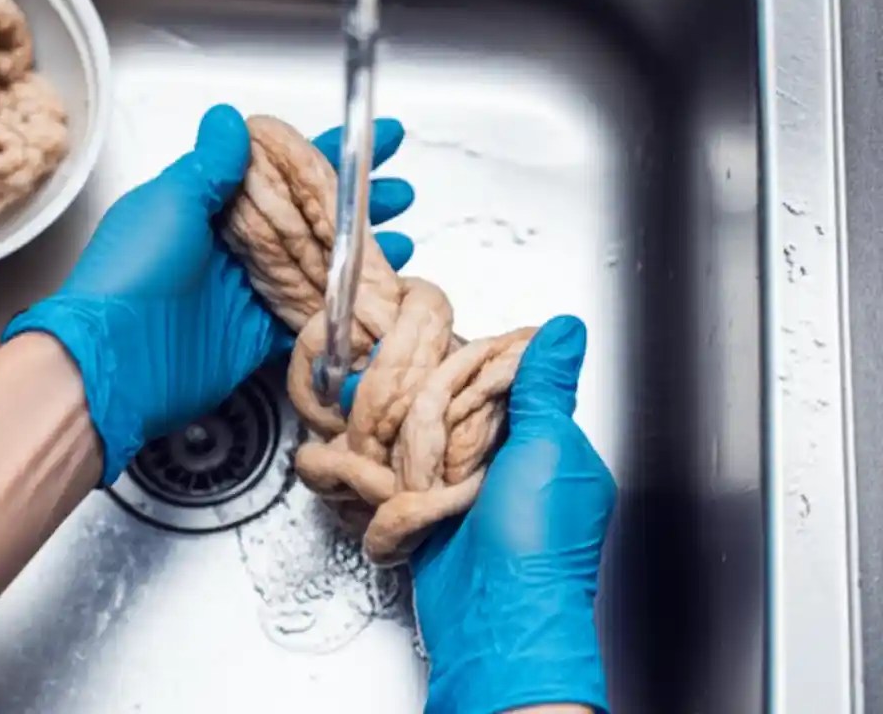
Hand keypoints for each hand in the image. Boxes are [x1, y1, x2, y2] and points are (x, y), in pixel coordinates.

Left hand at [3, 104, 415, 483]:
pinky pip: (306, 314)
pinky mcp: (254, 336)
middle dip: (355, 203)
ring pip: (314, 263)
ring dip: (358, 251)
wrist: (115, 362)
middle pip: (305, 216)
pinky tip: (374, 292)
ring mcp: (243, 292)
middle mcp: (228, 245)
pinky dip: (341, 303)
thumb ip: (210, 166)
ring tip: (402, 239)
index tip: (373, 140)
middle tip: (398, 192)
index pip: (277, 168)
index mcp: (205, 205)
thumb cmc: (131, 276)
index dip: (326, 153)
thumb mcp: (171, 203)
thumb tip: (231, 121)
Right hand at [411, 316, 615, 713]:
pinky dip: (400, 466)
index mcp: (557, 452)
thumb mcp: (548, 446)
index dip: (484, 368)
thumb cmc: (536, 541)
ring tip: (391, 412)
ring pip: (441, 444)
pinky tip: (383, 448)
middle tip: (413, 383)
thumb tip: (564, 329)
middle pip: (473, 414)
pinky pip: (416, 480)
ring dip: (418, 434)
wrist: (493, 617)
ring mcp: (477, 498)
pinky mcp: (440, 520)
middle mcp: (518, 473)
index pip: (518, 390)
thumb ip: (547, 386)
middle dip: (443, 400)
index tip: (455, 348)